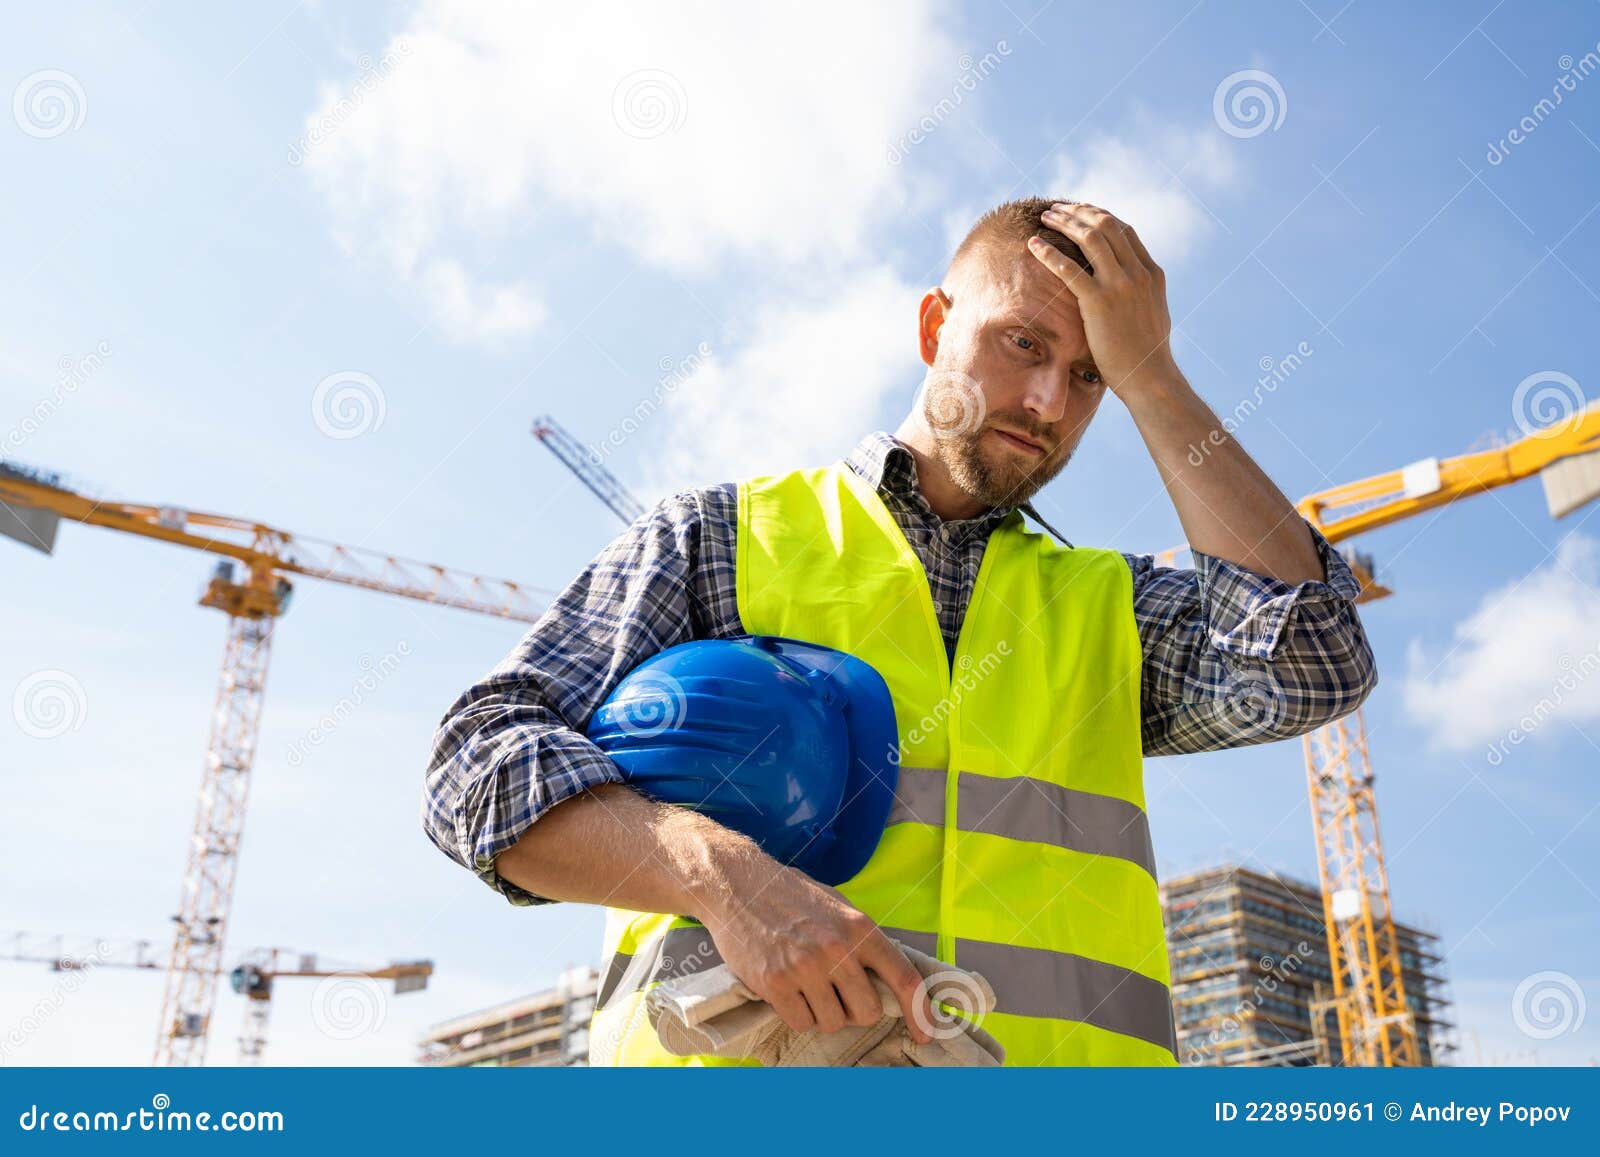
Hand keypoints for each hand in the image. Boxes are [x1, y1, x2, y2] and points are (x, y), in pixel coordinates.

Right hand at [700, 861, 933, 1042]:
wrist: (737, 884)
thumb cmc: (790, 895)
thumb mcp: (838, 906)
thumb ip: (864, 939)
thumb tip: (892, 978)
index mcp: (859, 927)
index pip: (903, 978)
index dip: (919, 1012)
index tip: (924, 1035)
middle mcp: (837, 949)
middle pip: (867, 1011)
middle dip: (856, 1010)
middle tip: (838, 993)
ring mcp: (805, 968)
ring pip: (833, 1022)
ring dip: (825, 1013)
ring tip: (808, 986)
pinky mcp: (775, 983)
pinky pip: (802, 1022)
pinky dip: (799, 1014)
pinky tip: (789, 991)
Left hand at [1030, 202, 1178, 396]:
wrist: (1150, 378)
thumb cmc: (1147, 355)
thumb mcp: (1152, 314)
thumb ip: (1142, 294)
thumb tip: (1132, 287)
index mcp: (1151, 273)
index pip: (1125, 230)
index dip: (1100, 216)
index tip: (1080, 212)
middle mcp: (1138, 272)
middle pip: (1107, 225)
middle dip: (1079, 212)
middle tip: (1057, 209)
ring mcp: (1120, 285)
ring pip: (1090, 237)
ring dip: (1064, 222)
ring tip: (1045, 217)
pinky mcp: (1100, 301)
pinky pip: (1069, 269)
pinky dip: (1049, 253)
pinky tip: (1033, 244)